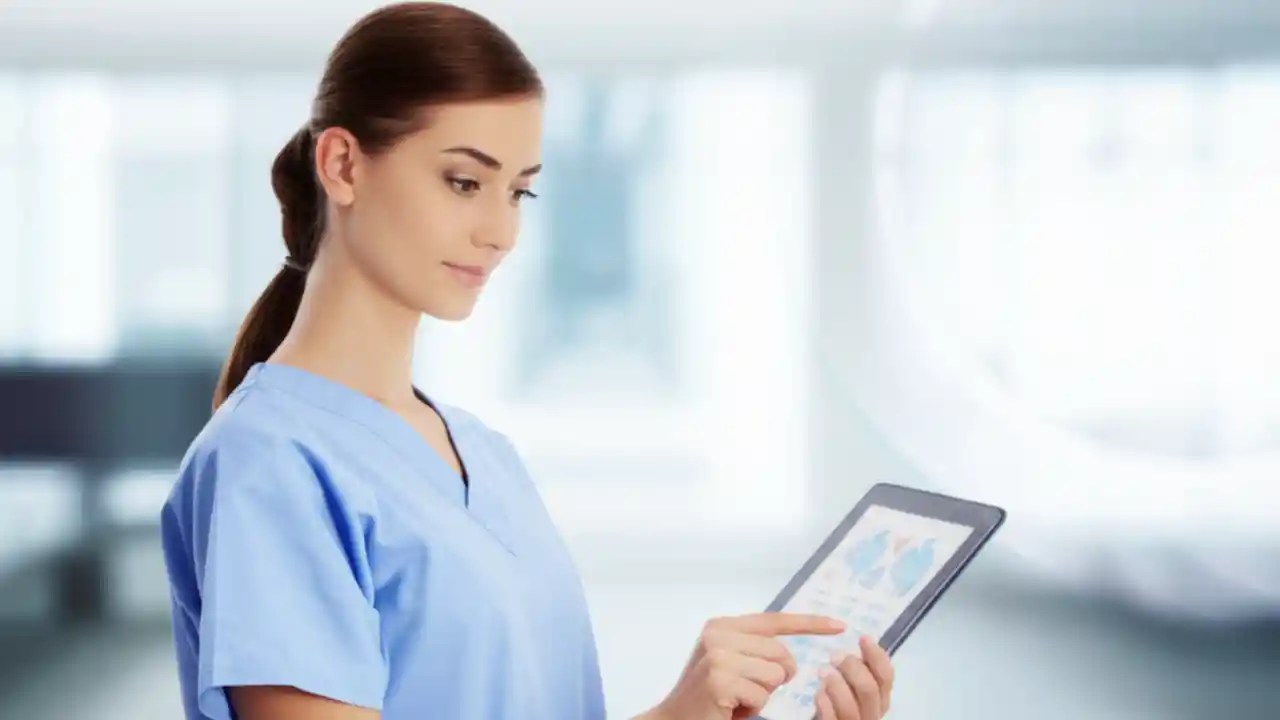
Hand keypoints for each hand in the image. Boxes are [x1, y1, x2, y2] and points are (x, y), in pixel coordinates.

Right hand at [648, 612, 846, 719]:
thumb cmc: (709, 696)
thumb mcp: (729, 662)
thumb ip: (753, 648)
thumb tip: (789, 653)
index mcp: (722, 625)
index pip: (775, 620)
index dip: (810, 623)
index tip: (839, 625)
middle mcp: (718, 634)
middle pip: (782, 653)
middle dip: (776, 678)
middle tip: (746, 691)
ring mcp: (718, 656)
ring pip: (776, 675)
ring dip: (762, 695)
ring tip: (736, 699)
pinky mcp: (720, 680)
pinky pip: (763, 695)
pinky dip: (752, 708)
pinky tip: (730, 709)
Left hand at [814, 635, 895, 719]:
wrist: (831, 719)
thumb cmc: (842, 699)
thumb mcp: (855, 682)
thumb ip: (861, 668)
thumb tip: (864, 641)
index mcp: (881, 699)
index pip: (886, 677)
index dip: (877, 656)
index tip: (863, 637)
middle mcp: (873, 713)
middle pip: (869, 690)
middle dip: (852, 668)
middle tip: (835, 655)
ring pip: (849, 708)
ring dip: (835, 685)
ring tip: (823, 671)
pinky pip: (830, 718)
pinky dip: (824, 702)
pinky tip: (818, 692)